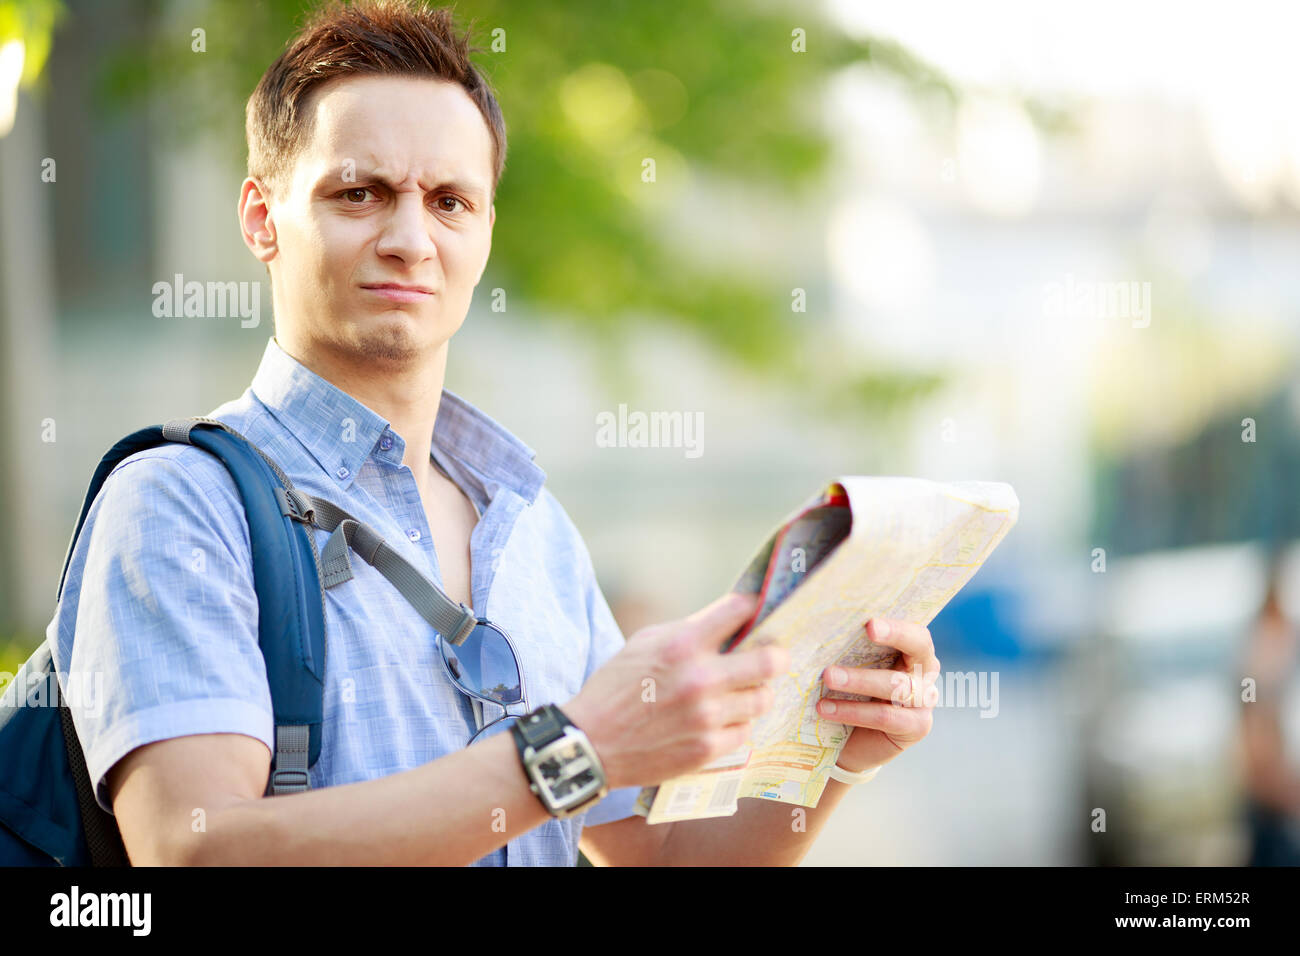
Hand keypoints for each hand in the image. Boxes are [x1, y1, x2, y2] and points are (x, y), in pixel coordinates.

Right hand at [564, 591, 788, 789]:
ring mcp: (707, 717)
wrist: (590, 743)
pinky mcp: (708, 748)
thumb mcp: (644, 643)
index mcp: (683, 644)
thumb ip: (689, 631)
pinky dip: (735, 723)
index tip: (753, 611)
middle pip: (772, 660)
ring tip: (740, 691)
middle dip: (775, 655)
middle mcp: (700, 678)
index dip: (751, 607)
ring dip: (754, 692)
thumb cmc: (615, 687)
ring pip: (762, 698)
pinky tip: (719, 719)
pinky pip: (745, 731)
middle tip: (771, 657)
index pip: (741, 610)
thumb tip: (730, 621)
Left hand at [817, 618, 938, 773]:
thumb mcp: (849, 665)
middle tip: (864, 631)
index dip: (896, 626)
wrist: (850, 741)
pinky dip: (853, 711)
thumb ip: (845, 645)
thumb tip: (816, 627)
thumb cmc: (848, 692)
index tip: (870, 623)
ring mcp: (924, 700)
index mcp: (912, 649)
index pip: (914, 631)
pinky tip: (825, 709)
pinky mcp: (916, 726)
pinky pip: (885, 716)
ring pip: (897, 685)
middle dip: (892, 637)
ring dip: (859, 680)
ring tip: (828, 677)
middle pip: (918, 648)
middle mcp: (924, 671)